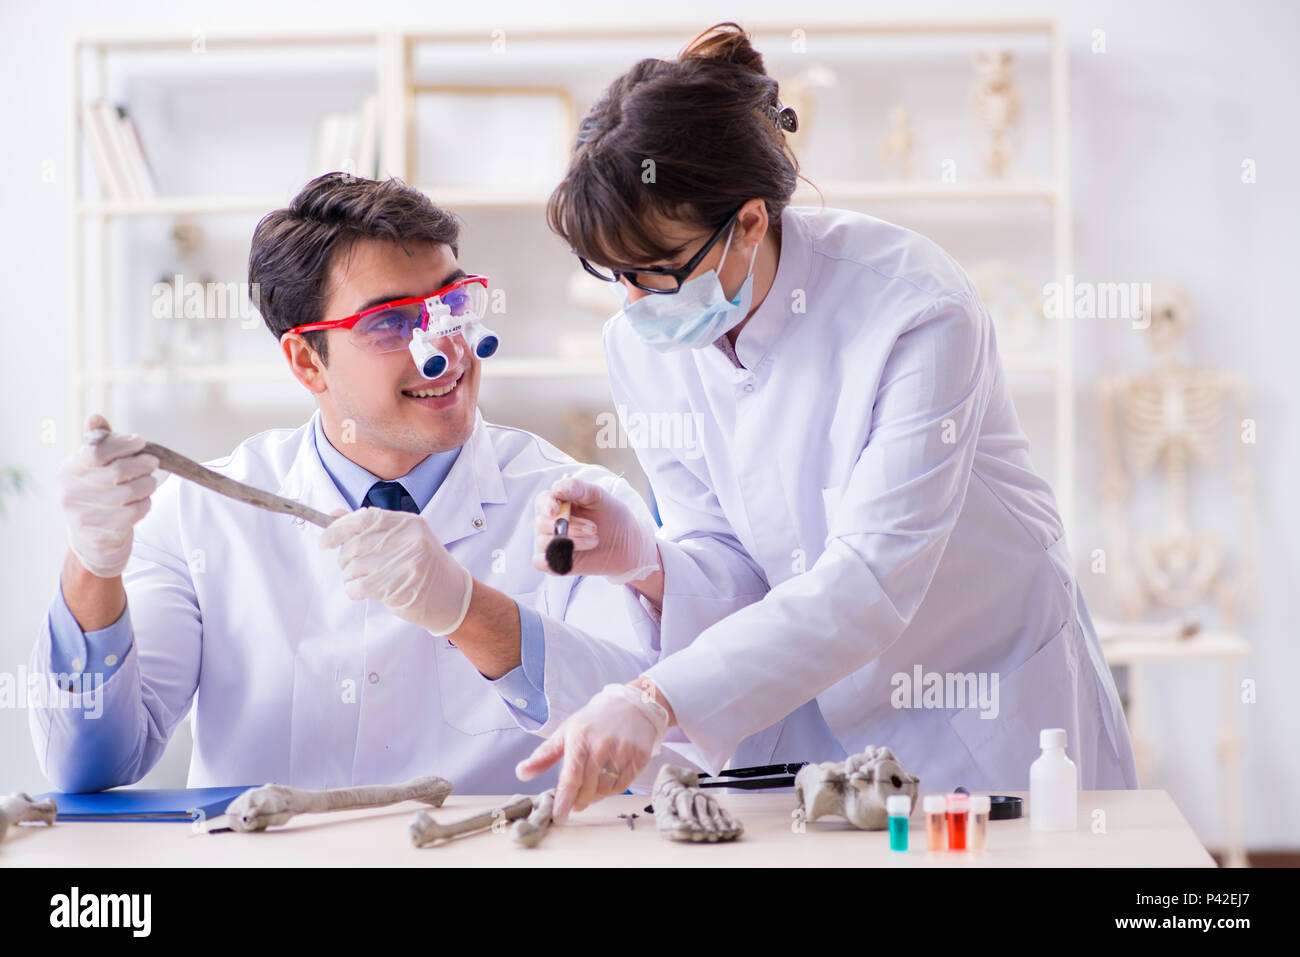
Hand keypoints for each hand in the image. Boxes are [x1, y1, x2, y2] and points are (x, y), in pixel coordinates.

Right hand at [59, 414, 159, 577]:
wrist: (93, 542)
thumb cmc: (98, 495)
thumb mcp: (94, 469)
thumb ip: (99, 444)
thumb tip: (96, 418)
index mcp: (70, 470)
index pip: (98, 450)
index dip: (124, 444)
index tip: (141, 442)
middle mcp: (71, 492)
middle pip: (119, 471)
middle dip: (142, 464)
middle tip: (153, 463)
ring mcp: (84, 515)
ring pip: (130, 492)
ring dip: (147, 484)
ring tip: (148, 483)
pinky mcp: (101, 533)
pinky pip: (135, 512)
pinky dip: (145, 504)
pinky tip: (141, 503)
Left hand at [319, 507, 472, 635]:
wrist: (453, 597)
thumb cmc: (424, 568)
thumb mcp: (403, 540)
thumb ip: (371, 528)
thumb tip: (334, 515)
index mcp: (409, 523)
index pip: (364, 518)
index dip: (338, 528)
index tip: (324, 541)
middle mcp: (409, 539)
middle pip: (355, 544)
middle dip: (344, 559)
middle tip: (350, 567)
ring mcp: (406, 563)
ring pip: (353, 567)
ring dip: (350, 577)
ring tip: (365, 581)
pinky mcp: (399, 586)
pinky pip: (358, 586)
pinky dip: (354, 590)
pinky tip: (365, 591)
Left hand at [515, 682, 669, 822]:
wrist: (631, 704)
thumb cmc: (593, 721)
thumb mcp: (566, 732)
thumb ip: (544, 755)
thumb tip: (521, 773)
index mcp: (580, 737)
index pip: (571, 776)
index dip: (564, 800)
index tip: (559, 815)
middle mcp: (602, 743)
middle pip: (588, 787)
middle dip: (578, 801)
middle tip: (574, 805)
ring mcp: (623, 750)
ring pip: (606, 788)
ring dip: (594, 797)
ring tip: (589, 794)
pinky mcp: (639, 756)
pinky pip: (623, 784)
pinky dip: (611, 791)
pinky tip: (605, 786)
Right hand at [532, 475, 659, 583]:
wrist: (625, 544)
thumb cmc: (610, 516)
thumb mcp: (599, 497)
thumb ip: (579, 488)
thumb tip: (557, 487)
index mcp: (558, 502)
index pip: (542, 501)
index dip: (546, 505)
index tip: (555, 510)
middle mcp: (549, 522)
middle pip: (542, 523)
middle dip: (570, 527)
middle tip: (594, 528)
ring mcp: (550, 542)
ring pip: (545, 543)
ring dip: (572, 542)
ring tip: (595, 540)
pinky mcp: (554, 561)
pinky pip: (541, 562)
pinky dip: (552, 559)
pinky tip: (572, 556)